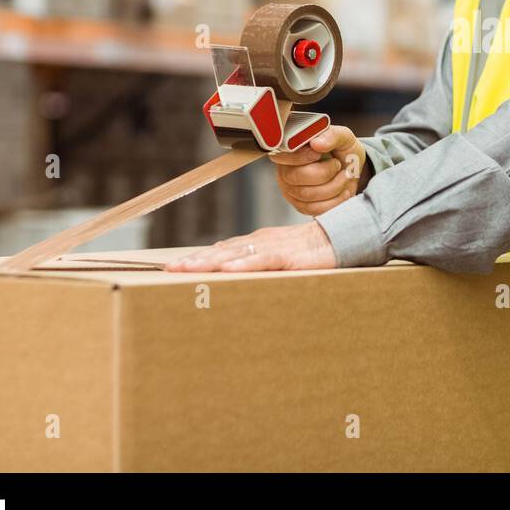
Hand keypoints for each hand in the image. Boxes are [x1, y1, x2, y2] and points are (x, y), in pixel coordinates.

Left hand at [166, 221, 336, 272]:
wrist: (339, 239)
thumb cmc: (310, 252)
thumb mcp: (279, 257)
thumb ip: (258, 262)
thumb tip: (233, 270)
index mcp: (256, 242)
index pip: (221, 249)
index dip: (198, 257)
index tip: (175, 266)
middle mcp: (259, 241)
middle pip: (221, 250)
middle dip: (195, 259)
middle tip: (170, 269)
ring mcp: (272, 247)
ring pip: (234, 254)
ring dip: (209, 261)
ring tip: (187, 268)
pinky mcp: (287, 255)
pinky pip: (262, 259)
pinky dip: (244, 264)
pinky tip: (227, 269)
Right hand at [270, 125, 366, 216]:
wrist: (353, 169)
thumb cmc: (342, 150)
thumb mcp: (342, 136)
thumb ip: (331, 135)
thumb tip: (316, 144)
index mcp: (289, 151)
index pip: (283, 156)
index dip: (301, 157)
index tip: (318, 154)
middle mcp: (285, 171)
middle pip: (295, 177)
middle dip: (324, 172)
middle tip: (337, 165)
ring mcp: (292, 191)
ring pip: (308, 195)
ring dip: (334, 186)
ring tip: (344, 176)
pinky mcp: (302, 207)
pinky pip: (315, 210)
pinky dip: (335, 201)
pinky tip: (343, 191)